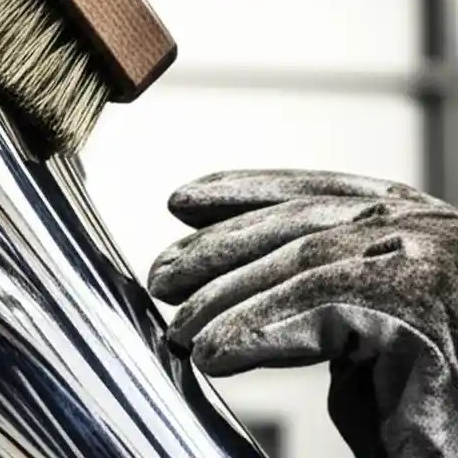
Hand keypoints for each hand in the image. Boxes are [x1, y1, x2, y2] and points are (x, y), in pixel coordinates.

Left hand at [150, 169, 457, 457]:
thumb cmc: (446, 400)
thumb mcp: (376, 346)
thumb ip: (325, 314)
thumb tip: (244, 314)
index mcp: (415, 229)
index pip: (318, 193)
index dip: (245, 191)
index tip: (183, 199)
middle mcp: (426, 234)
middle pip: (302, 223)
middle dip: (220, 246)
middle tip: (162, 277)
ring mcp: (431, 269)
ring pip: (304, 264)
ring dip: (229, 298)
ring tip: (182, 331)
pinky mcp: (426, 324)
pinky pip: (321, 312)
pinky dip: (259, 332)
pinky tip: (218, 354)